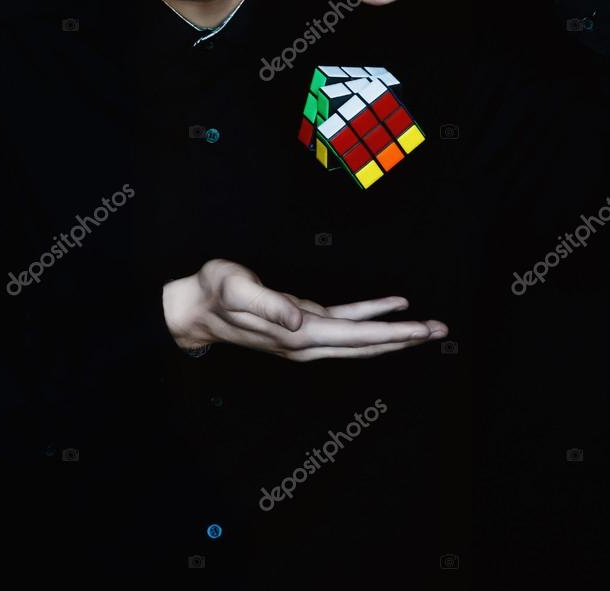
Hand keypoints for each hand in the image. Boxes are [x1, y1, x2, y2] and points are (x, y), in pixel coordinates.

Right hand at [162, 258, 447, 361]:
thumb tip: (301, 320)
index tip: (421, 330)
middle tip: (441, 330)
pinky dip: (369, 315)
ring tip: (425, 326)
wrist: (192, 309)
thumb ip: (268, 304)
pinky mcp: (302, 323)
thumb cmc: (212, 293)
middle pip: (365, 344)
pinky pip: (344, 322)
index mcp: (297, 335)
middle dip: (404, 339)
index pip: (355, 336)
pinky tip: (389, 306)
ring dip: (393, 332)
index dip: (391, 333)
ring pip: (360, 338)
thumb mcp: (235, 289)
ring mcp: (305, 336)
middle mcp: (306, 341)